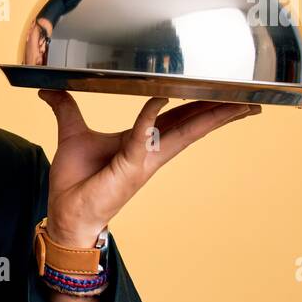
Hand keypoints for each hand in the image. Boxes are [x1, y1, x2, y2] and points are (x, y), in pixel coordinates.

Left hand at [38, 90, 261, 246]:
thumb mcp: (72, 134)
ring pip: (182, 132)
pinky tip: (159, 99)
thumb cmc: (74, 181)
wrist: (64, 213)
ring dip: (208, 116)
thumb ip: (67, 109)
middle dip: (221, 110)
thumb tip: (50, 87)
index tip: (223, 90)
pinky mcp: (128, 167)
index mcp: (142, 141)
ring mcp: (143, 160)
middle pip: (192, 124)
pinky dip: (148, 119)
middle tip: (250, 96)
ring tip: (237, 104)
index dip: (201, 103)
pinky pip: (140, 138)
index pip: (178, 117)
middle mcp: (150, 151)